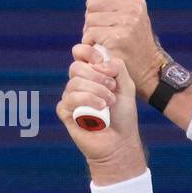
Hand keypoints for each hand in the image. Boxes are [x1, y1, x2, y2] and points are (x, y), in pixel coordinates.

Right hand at [56, 44, 145, 178]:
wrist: (120, 140)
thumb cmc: (122, 114)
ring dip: (96, 91)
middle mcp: (78, 82)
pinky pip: (70, 99)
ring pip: (74, 83)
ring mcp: (70, 96)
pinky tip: (100, 110)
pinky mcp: (65, 111)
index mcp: (91, 73)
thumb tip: (98, 63)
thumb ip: (117, 66)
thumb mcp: (127, 85)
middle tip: (112, 89)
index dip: (88, 53)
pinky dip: (87, 101)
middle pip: (76, 67)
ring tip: (109, 103)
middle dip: (97, 77)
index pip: (80, 52)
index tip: (101, 62)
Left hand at [82, 0, 164, 97]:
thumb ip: (119, 7)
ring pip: (89, 20)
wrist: (150, 72)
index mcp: (136, 2)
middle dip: (91, 18)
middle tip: (100, 32)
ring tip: (101, 42)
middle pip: (92, 3)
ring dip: (89, 33)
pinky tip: (99, 49)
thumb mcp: (135, 21)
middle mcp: (132, 10)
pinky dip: (90, 43)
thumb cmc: (137, 48)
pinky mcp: (117, 39)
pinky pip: (90, 34)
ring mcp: (126, 24)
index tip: (98, 9)